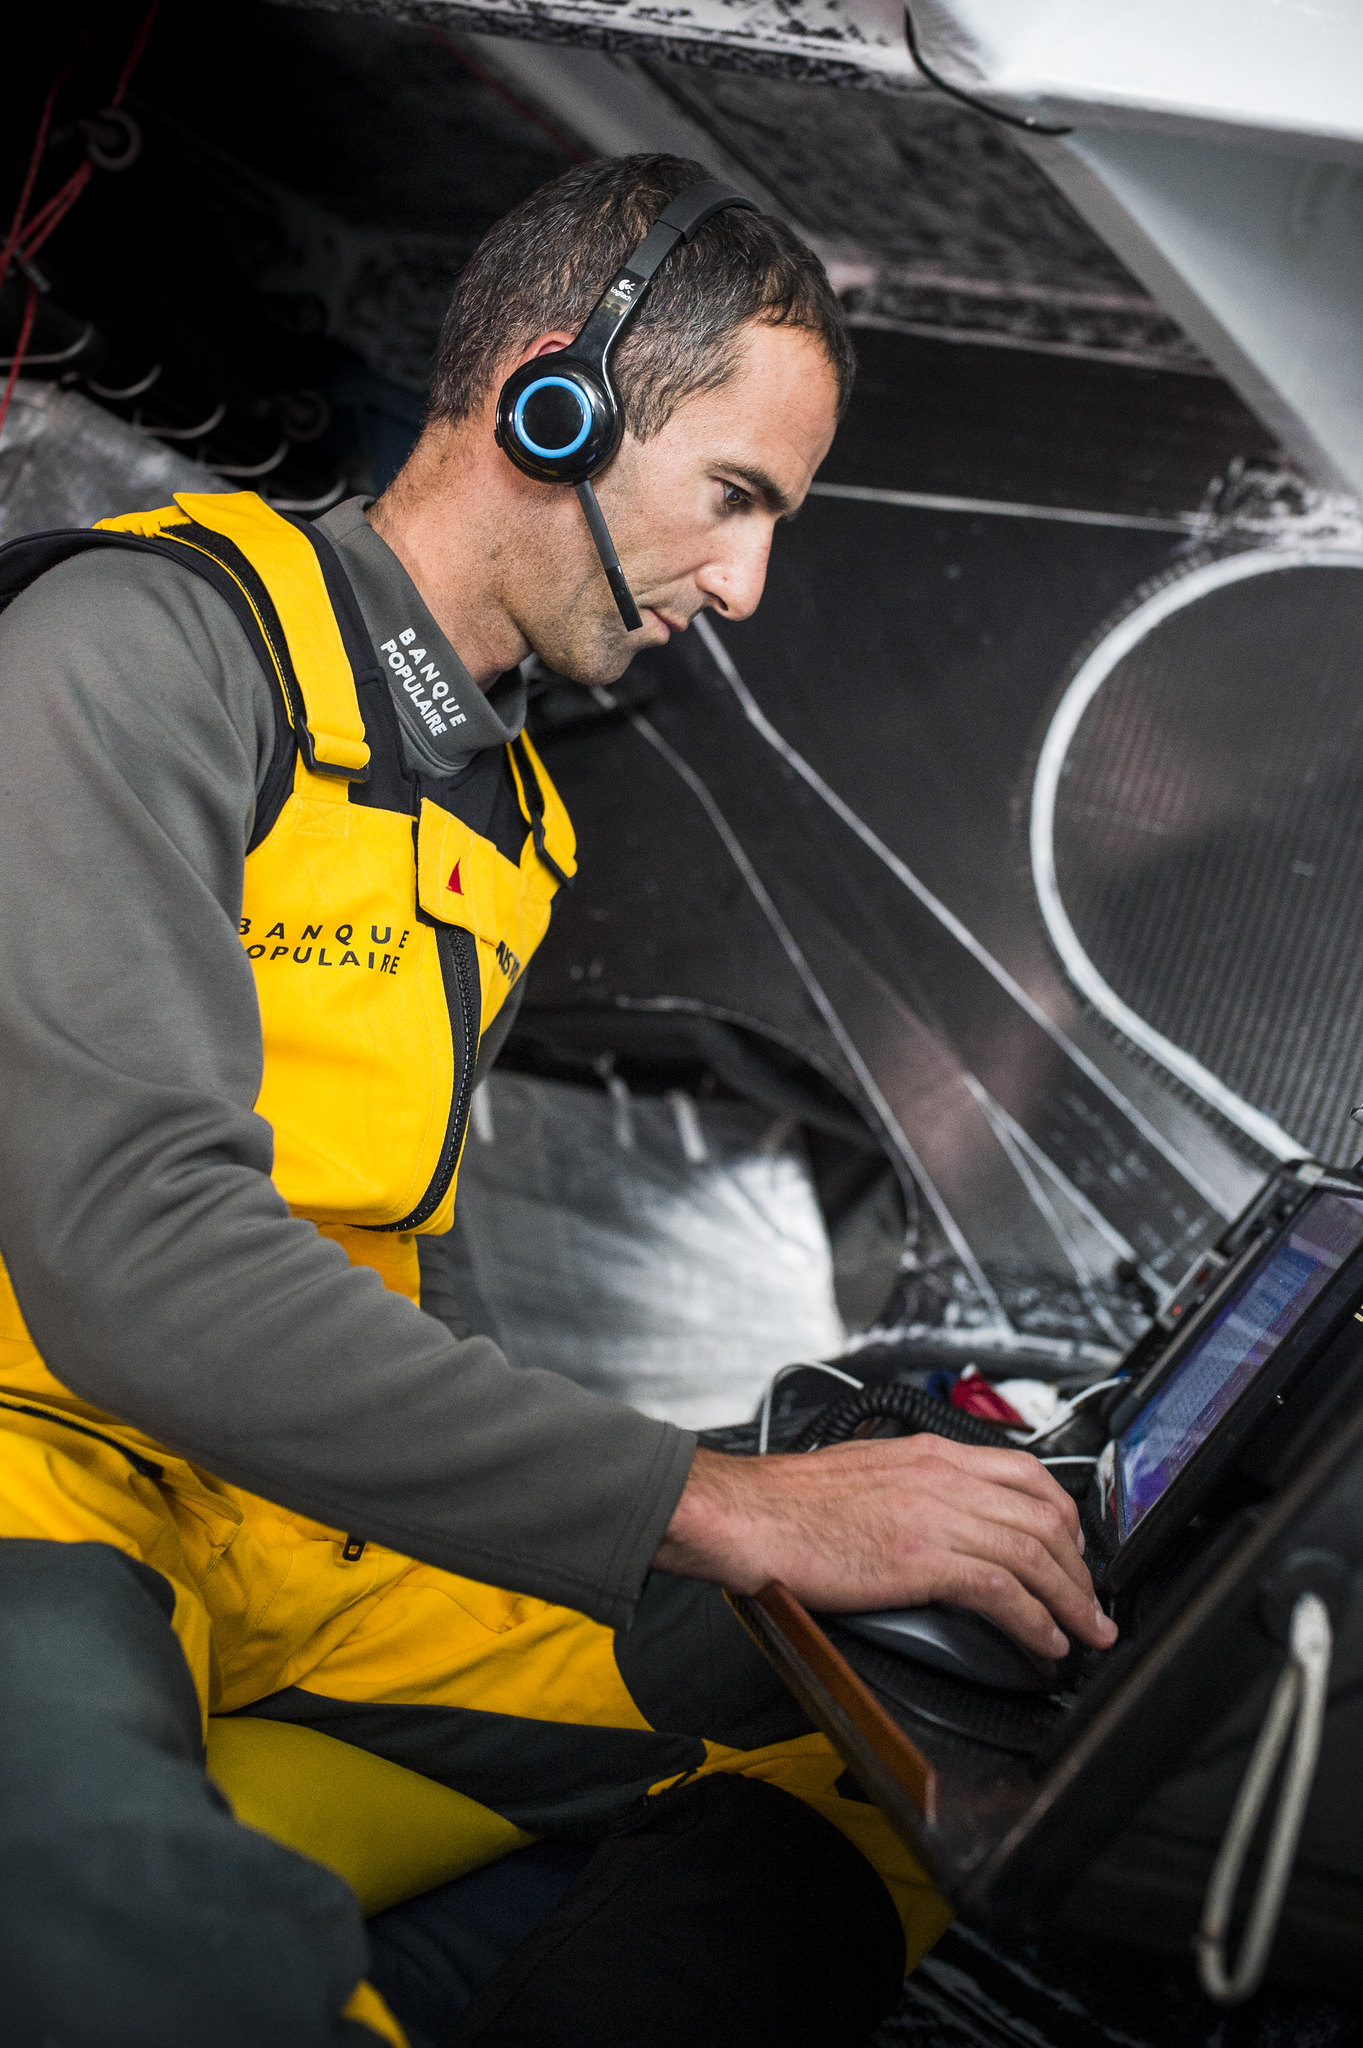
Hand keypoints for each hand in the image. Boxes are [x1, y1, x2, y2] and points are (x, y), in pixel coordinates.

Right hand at [654, 1435, 1117, 1659]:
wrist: (749, 1514)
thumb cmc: (790, 1501)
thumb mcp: (865, 1470)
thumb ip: (911, 1484)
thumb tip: (937, 1514)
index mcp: (931, 1453)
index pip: (1026, 1474)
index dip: (1065, 1517)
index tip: (1074, 1552)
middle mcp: (943, 1476)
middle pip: (1043, 1518)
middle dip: (1081, 1570)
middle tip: (1094, 1605)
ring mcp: (934, 1515)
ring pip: (1034, 1555)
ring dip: (1072, 1602)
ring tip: (1086, 1634)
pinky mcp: (921, 1558)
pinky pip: (1003, 1591)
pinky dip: (1035, 1622)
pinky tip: (1046, 1642)